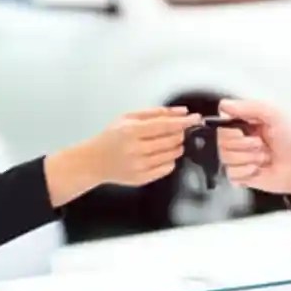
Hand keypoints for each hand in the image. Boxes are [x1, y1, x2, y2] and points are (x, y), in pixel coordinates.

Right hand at [86, 106, 201, 185]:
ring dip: (176, 147)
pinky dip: (170, 160)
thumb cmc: (111, 137)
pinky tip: (161, 154)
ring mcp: (139, 166)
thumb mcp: (129, 117)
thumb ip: (156, 112)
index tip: (195, 119)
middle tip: (181, 130)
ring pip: (171, 155)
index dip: (184, 122)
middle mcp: (135, 150)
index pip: (166, 125)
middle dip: (181, 134)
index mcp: (131, 131)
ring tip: (169, 142)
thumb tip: (181, 112)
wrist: (95, 161)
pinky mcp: (141, 178)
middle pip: (171, 140)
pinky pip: (166, 169)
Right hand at [216, 99, 290, 194]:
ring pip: (226, 160)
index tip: (245, 132)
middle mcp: (237, 141)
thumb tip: (223, 105)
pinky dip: (247, 173)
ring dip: (248, 159)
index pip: (221, 126)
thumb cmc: (290, 139)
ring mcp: (238, 159)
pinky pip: (231, 175)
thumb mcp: (273, 114)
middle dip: (245, 146)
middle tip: (261, 144)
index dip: (232, 131)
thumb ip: (248, 107)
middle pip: (222, 144)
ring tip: (263, 157)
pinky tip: (258, 169)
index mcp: (242, 124)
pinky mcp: (240, 176)